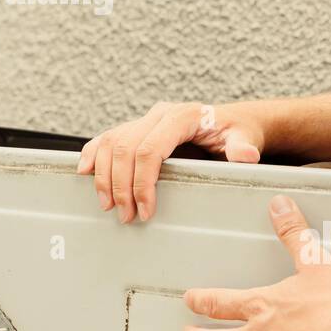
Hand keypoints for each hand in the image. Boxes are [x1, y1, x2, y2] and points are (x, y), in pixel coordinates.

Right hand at [76, 102, 264, 222]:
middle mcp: (159, 114)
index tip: (144, 210)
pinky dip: (92, 153)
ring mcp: (146, 119)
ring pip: (111, 142)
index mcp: (182, 116)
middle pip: (125, 147)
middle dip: (121, 185)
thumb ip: (243, 147)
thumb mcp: (245, 138)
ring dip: (104, 175)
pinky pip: (107, 137)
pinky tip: (84, 171)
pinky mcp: (137, 127)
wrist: (233, 121)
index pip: (150, 148)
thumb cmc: (237, 132)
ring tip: (108, 205)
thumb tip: (244, 155)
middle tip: (125, 215)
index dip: (142, 182)